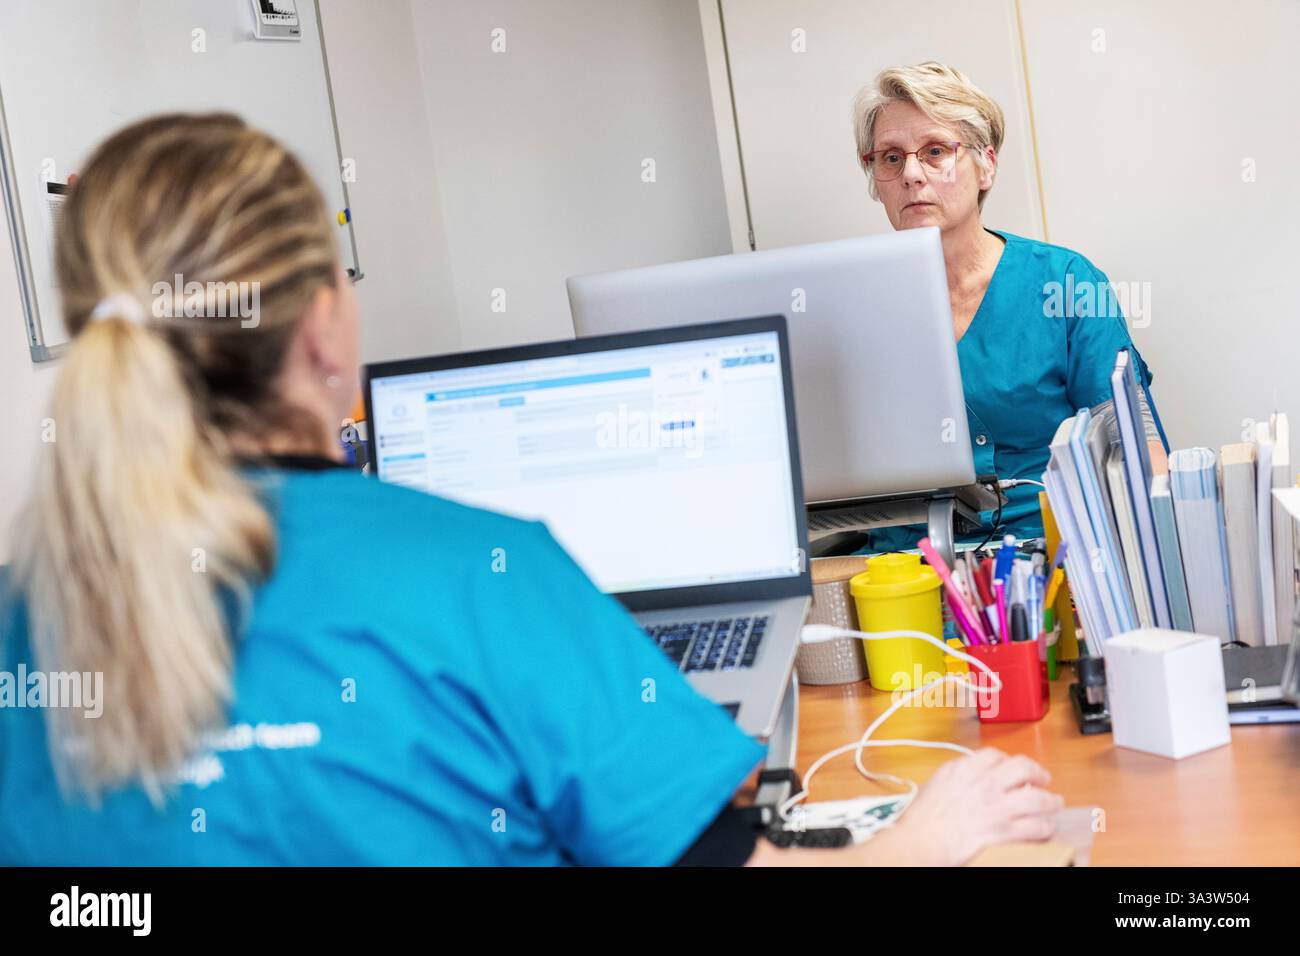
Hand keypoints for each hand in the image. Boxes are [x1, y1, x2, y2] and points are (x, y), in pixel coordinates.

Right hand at [872, 748, 1062, 865]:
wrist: (921, 840)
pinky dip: (1045, 829)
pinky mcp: (1002, 830)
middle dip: (1037, 773)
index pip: (995, 755)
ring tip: (1055, 804)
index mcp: (964, 768)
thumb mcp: (936, 783)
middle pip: (1022, 768)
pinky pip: (1034, 827)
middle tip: (1043, 778)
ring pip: (1036, 798)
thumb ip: (956, 774)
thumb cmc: (922, 818)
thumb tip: (969, 774)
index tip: (1013, 767)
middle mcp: (984, 783)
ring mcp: (995, 806)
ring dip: (1050, 801)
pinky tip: (1047, 829)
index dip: (1009, 760)